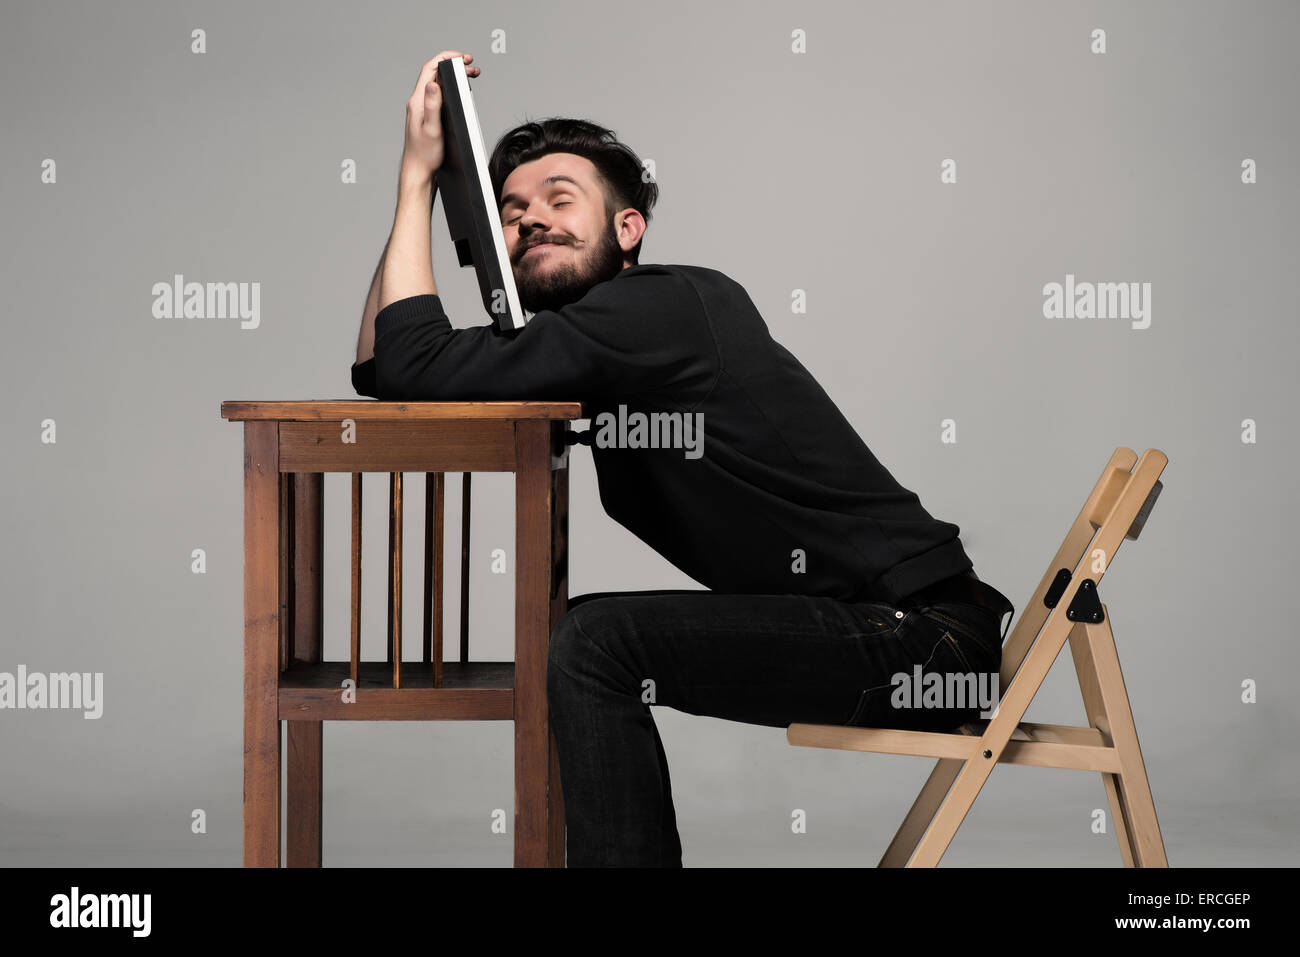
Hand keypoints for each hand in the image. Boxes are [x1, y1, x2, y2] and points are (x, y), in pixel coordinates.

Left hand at [401, 50, 480, 181]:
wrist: (418, 170)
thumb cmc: (425, 155)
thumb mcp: (432, 130)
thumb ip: (432, 105)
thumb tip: (433, 83)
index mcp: (417, 102)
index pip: (430, 70)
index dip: (446, 58)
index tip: (462, 57)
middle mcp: (417, 102)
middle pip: (435, 74)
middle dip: (454, 65)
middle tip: (472, 66)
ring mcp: (421, 108)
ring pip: (437, 83)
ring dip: (453, 77)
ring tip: (471, 76)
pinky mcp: (426, 115)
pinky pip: (438, 94)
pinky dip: (451, 88)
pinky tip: (460, 93)